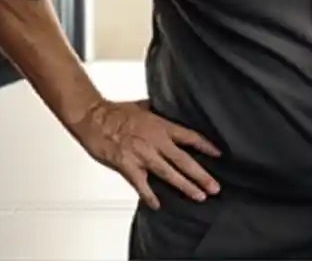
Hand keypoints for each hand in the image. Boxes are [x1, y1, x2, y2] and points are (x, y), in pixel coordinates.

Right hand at [70, 99, 221, 209]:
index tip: (218, 155)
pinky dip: (149, 196)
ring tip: (199, 196)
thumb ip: (159, 113)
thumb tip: (171, 110)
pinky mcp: (127, 165)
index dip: (206, 146)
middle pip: (184, 160)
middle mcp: (156, 141)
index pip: (191, 137)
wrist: (92, 117)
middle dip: (201, 175)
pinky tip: (158, 205)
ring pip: (169, 174)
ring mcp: (142, 155)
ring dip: (185, 186)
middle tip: (215, 187)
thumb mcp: (145, 107)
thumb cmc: (115, 111)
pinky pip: (141, 184)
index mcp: (162, 126)